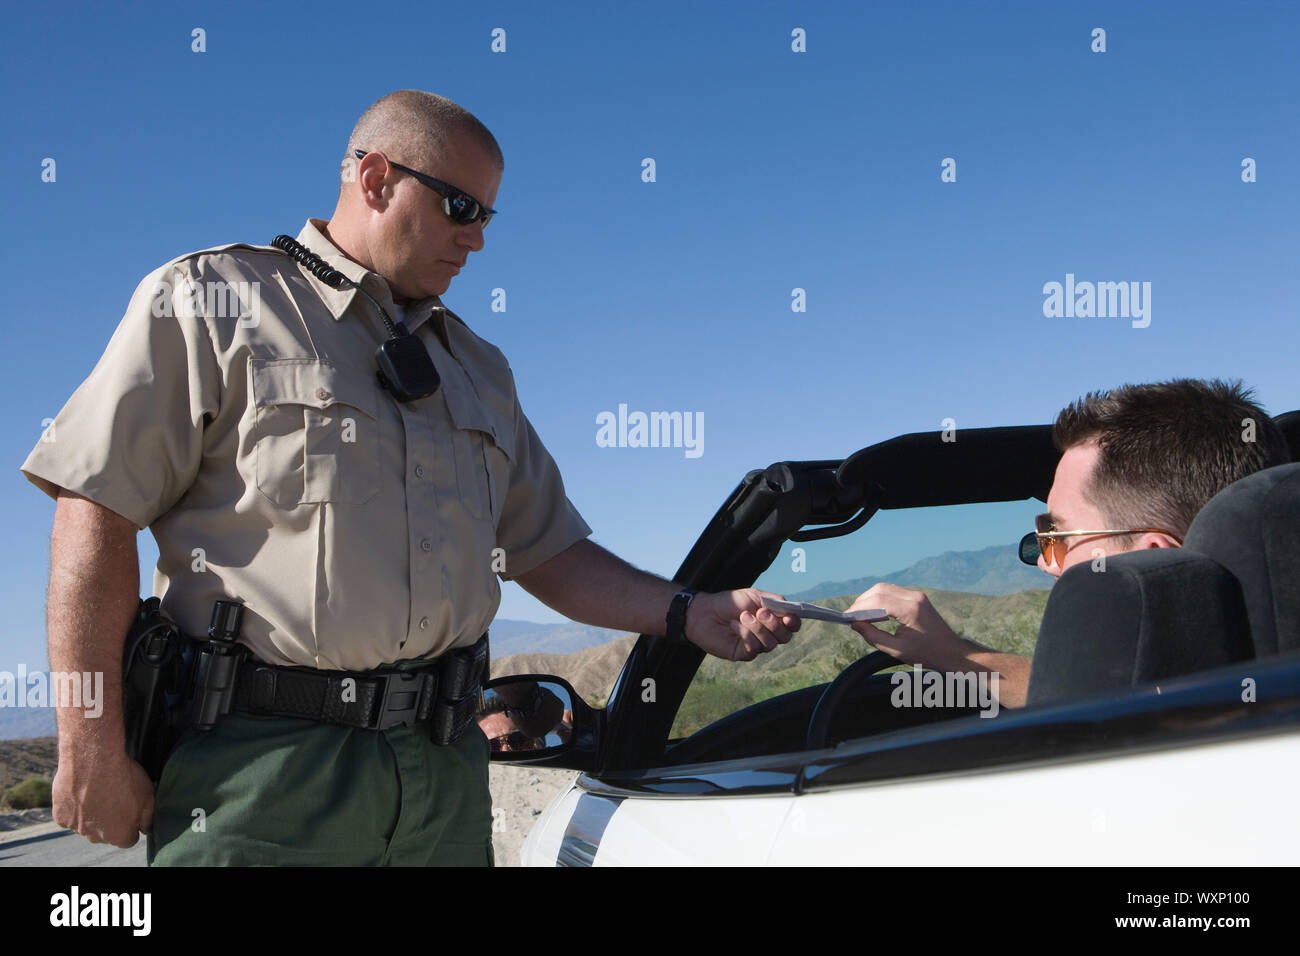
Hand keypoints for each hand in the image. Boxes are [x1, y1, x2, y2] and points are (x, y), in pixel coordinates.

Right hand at [52, 749, 154, 848]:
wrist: (92, 760)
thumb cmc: (124, 777)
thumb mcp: (148, 795)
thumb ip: (148, 817)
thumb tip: (146, 829)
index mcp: (120, 835)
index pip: (128, 839)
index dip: (131, 824)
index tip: (131, 810)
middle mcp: (96, 838)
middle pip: (106, 834)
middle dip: (111, 821)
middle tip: (115, 797)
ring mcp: (77, 828)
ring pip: (87, 825)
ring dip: (92, 813)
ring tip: (98, 790)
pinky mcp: (60, 817)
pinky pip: (70, 815)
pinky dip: (74, 806)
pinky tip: (81, 790)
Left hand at [685, 589, 799, 660]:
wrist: (705, 612)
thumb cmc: (729, 602)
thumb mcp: (754, 596)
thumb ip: (774, 601)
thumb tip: (791, 610)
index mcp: (773, 619)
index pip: (792, 625)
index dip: (794, 623)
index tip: (788, 618)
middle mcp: (768, 634)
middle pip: (785, 637)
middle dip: (774, 625)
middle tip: (760, 612)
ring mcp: (757, 645)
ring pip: (770, 643)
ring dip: (758, 628)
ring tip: (743, 616)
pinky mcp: (745, 654)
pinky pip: (754, 648)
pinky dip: (746, 635)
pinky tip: (734, 625)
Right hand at [847, 583, 967, 669]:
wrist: (952, 652)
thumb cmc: (927, 654)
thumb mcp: (897, 650)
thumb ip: (873, 636)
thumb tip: (855, 624)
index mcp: (911, 610)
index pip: (878, 601)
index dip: (859, 608)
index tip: (847, 617)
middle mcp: (914, 598)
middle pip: (880, 590)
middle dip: (862, 601)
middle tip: (850, 616)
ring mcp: (917, 595)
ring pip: (885, 588)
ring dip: (869, 599)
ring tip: (859, 614)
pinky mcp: (917, 598)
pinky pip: (893, 592)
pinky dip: (879, 599)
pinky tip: (873, 611)